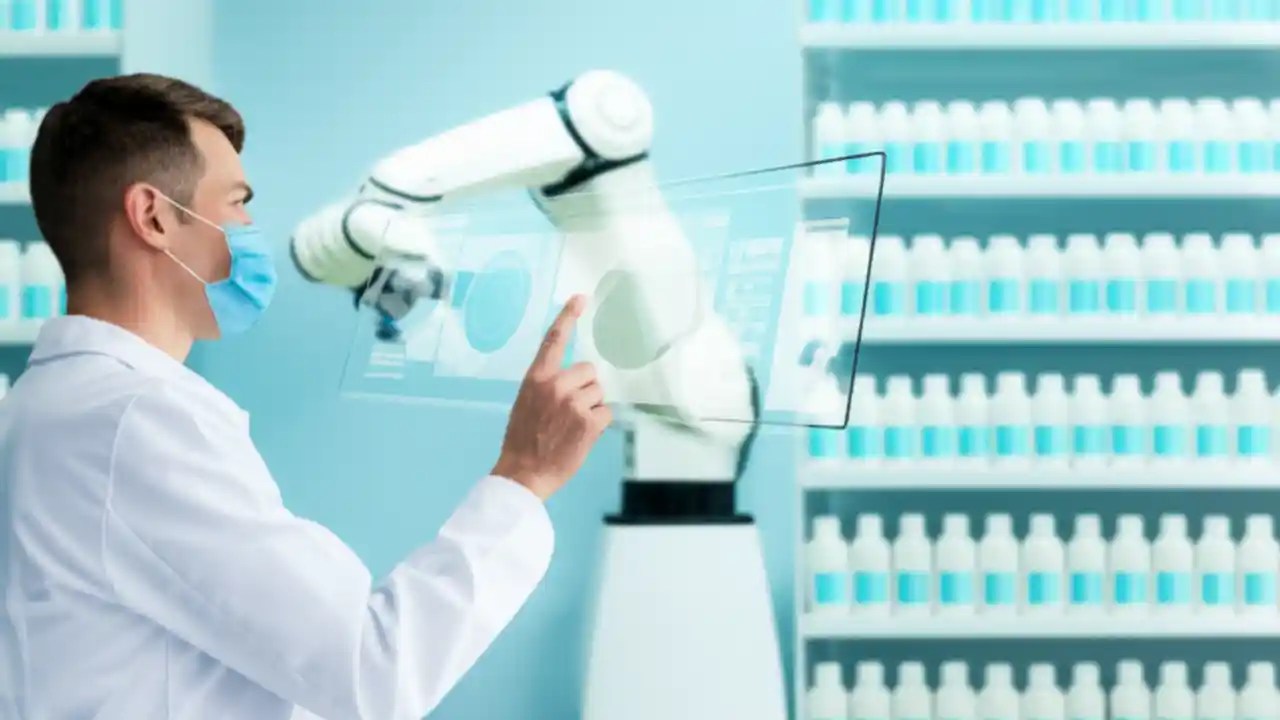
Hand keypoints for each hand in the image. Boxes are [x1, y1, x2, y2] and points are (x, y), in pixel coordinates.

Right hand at [492, 295, 612, 500]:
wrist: (523, 473)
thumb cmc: (524, 439)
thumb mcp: (526, 402)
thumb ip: (547, 385)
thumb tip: (574, 379)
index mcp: (536, 378)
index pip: (554, 339)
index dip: (568, 316)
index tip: (580, 298)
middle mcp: (556, 385)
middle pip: (589, 370)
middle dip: (586, 387)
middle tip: (570, 411)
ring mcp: (574, 403)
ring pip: (599, 393)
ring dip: (592, 407)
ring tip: (572, 426)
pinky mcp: (589, 422)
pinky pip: (606, 413)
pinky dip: (598, 424)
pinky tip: (581, 436)